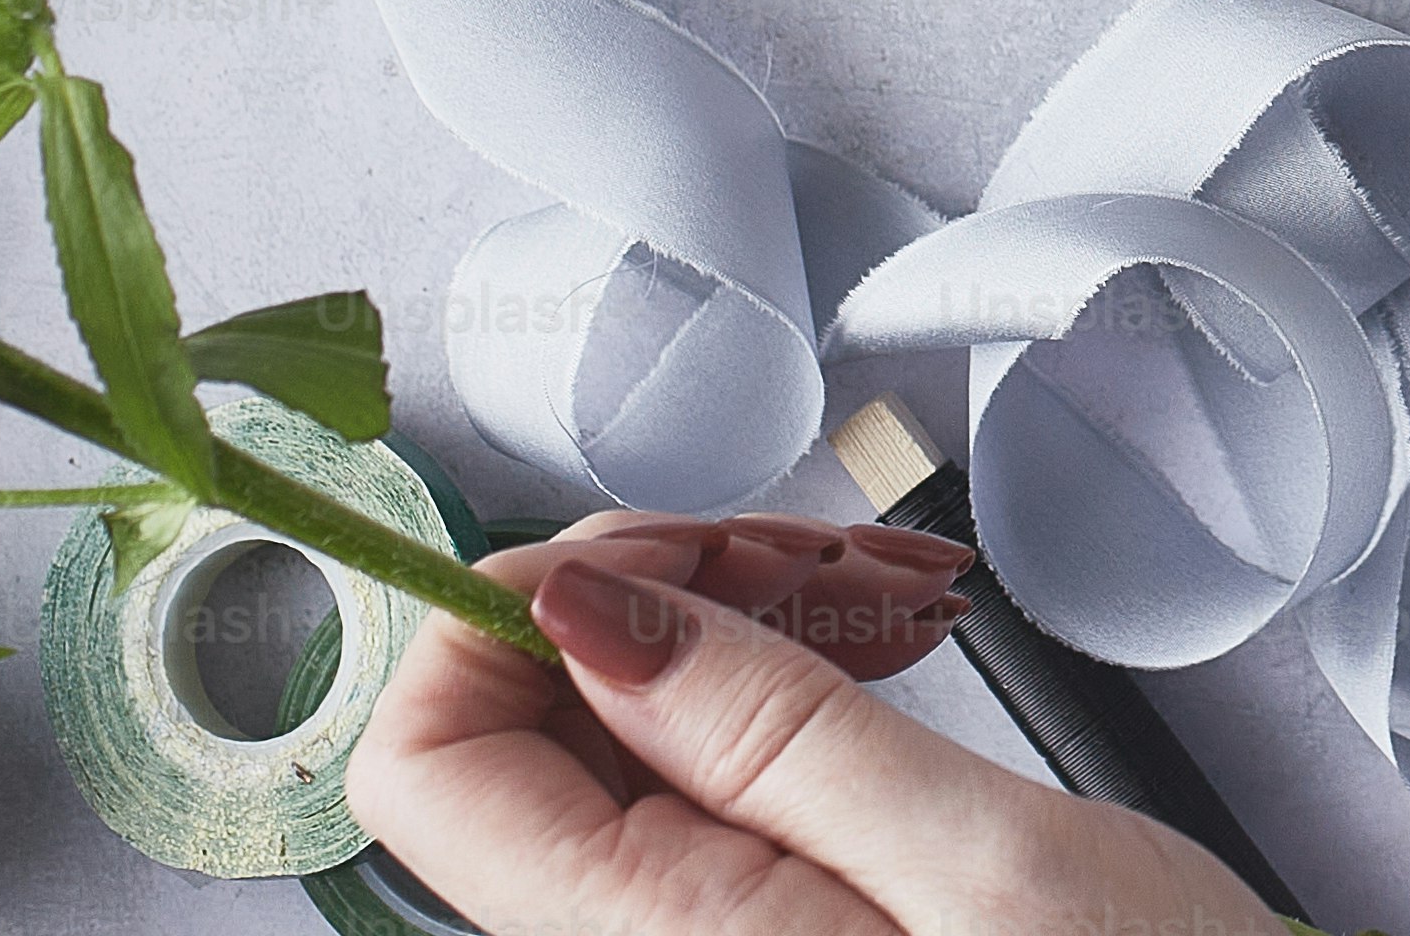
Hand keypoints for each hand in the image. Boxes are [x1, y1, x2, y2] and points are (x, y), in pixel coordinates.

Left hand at [348, 514, 1270, 935]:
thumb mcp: (984, 856)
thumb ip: (767, 728)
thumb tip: (573, 606)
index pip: (426, 758)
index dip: (507, 610)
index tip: (656, 553)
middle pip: (516, 727)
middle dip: (657, 591)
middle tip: (824, 563)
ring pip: (605, 739)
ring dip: (732, 626)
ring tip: (887, 606)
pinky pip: (683, 790)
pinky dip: (771, 691)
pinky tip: (876, 662)